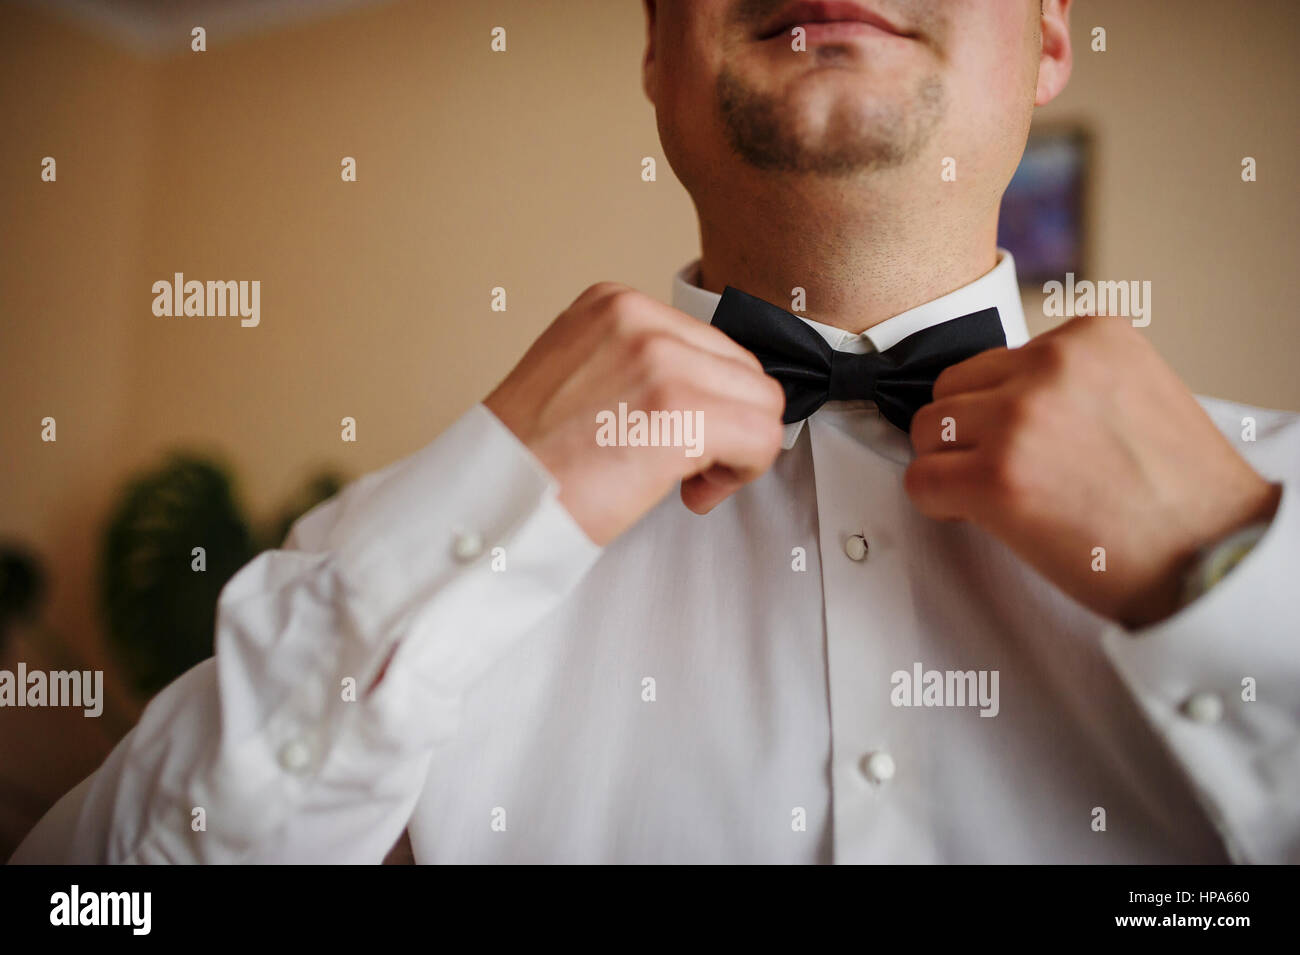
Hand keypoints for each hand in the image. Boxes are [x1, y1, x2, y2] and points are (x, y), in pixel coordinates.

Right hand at [485, 282, 785, 545]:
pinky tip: (693, 491)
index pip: (712, 345)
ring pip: (763, 403)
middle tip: (682, 465)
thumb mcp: (579, 376)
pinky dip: (741, 474)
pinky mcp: (681, 407)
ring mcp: (661, 358)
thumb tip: (706, 388)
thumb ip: (639, 365)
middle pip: (744, 371)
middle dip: (726, 425)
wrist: (492, 501)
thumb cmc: (529, 461)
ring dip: (735, 451)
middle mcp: (638, 319)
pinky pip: (762, 437)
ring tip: (684, 479)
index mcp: (613, 304)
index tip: (672, 436)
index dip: (706, 401)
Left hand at [905, 316, 1280, 627]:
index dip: (1001, 409)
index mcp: (1091, 334)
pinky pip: (920, 482)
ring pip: (926, 432)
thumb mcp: (1134, 393)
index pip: (996, 360)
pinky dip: (939, 505)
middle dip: (967, 434)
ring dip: (950, 466)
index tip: (1032, 444)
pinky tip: (982, 518)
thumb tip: (996, 394)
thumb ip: (1069, 380)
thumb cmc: (1180, 493)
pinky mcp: (994, 478)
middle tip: (1010, 472)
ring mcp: (1019, 419)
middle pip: (951, 389)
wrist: (1214, 557)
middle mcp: (1052, 365)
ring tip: (1002, 496)